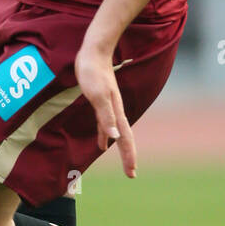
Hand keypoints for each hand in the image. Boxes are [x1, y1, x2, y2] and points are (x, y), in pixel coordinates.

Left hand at [74, 39, 136, 177]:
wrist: (94, 52)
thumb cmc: (92, 72)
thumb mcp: (97, 95)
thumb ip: (105, 116)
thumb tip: (113, 137)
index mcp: (116, 112)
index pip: (125, 139)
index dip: (128, 156)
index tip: (132, 173)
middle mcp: (116, 111)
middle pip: (125, 138)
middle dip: (128, 155)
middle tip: (131, 173)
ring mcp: (109, 106)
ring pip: (117, 132)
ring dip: (119, 147)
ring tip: (122, 161)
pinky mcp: (101, 101)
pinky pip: (106, 124)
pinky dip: (105, 135)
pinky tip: (102, 142)